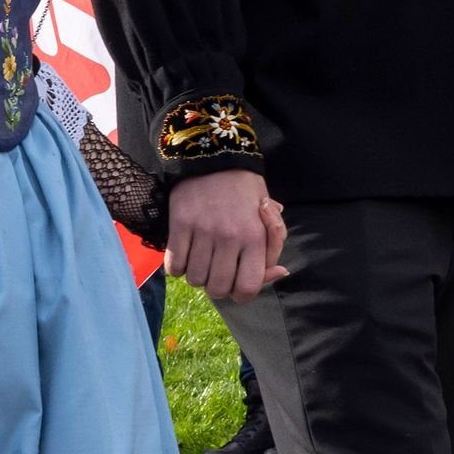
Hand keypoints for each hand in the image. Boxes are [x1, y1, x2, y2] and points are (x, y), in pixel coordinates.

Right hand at [165, 168, 287, 304]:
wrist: (214, 159)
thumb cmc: (244, 191)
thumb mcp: (268, 216)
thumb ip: (275, 247)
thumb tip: (279, 272)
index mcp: (255, 237)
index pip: (248, 288)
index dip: (242, 295)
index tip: (236, 285)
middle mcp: (230, 237)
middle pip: (217, 290)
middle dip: (217, 286)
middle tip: (217, 270)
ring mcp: (203, 231)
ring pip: (195, 279)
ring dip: (196, 275)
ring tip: (200, 259)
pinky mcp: (180, 225)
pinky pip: (174, 265)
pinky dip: (177, 266)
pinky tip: (184, 253)